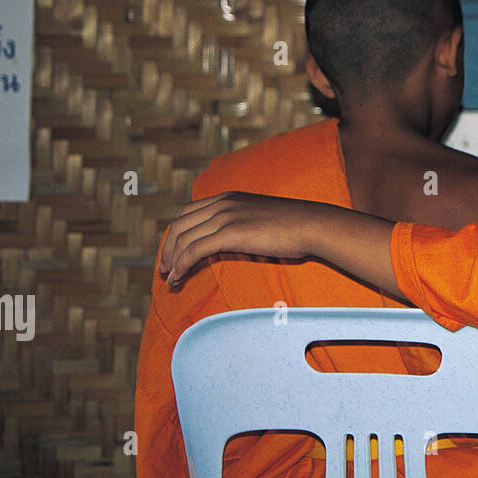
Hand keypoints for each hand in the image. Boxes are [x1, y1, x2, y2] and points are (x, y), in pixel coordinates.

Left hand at [159, 191, 336, 285]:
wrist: (313, 224)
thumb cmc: (295, 226)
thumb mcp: (261, 217)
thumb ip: (243, 222)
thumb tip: (236, 240)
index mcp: (228, 197)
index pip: (187, 213)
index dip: (174, 235)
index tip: (172, 254)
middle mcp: (222, 203)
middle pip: (179, 225)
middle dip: (167, 249)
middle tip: (164, 270)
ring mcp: (226, 216)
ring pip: (183, 239)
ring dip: (171, 262)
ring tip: (170, 280)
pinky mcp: (231, 232)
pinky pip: (194, 250)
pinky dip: (182, 266)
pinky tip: (179, 279)